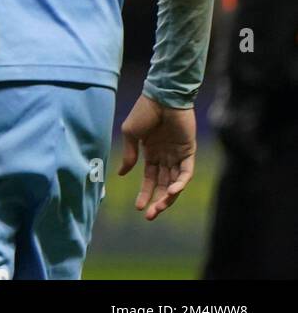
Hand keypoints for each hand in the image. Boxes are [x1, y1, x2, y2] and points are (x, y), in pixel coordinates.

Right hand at [118, 94, 195, 220]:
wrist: (162, 96)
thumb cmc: (144, 112)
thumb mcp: (130, 134)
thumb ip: (129, 155)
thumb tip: (122, 174)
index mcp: (151, 152)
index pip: (150, 178)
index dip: (144, 192)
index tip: (137, 207)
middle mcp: (166, 156)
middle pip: (163, 184)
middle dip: (157, 201)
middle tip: (150, 215)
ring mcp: (178, 155)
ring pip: (175, 182)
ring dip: (168, 197)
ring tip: (158, 208)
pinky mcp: (189, 151)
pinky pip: (186, 172)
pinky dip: (180, 183)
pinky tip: (172, 191)